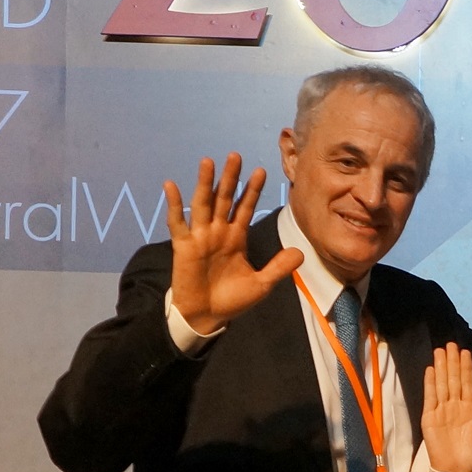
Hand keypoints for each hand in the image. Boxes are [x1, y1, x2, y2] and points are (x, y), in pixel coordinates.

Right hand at [163, 153, 302, 334]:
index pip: (245, 208)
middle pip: (225, 199)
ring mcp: (200, 236)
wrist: (208, 315)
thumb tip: (300, 252)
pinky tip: (171, 185)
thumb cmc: (232, 299)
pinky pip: (178, 222)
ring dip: (205, 183)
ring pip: (203, 204)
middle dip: (231, 178)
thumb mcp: (261, 284)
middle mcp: (218, 232)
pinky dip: (174, 205)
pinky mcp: (183, 245)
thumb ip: (278, 267)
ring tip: (208, 162)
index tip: (261, 170)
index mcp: (236, 237)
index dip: (252, 190)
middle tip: (236, 156)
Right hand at [421, 344, 471, 471]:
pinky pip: (430, 397)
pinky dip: (430, 384)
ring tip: (441, 351)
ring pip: (442, 385)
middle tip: (451, 344)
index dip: (466, 369)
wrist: (456, 471)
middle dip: (452, 362)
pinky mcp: (429, 417)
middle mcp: (454, 407)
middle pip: (453, 380)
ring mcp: (441, 410)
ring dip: (441, 368)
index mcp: (468, 410)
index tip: (465, 353)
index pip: (467, 384)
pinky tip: (431, 370)